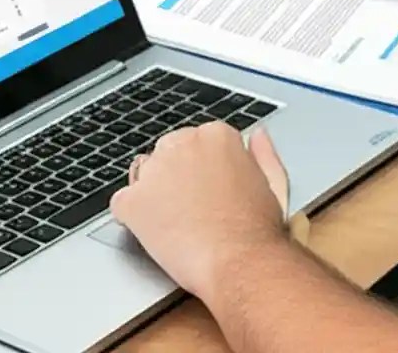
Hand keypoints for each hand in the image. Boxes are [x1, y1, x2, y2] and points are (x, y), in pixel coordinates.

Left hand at [110, 123, 290, 300]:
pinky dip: (134, 218)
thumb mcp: (273, 182)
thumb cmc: (258, 231)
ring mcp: (153, 171)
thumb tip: (257, 135)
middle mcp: (181, 144)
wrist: (239, 262)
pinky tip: (158, 234)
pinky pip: (123, 203)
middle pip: (167, 154)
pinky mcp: (133, 200)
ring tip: (177, 224)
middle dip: (175, 178)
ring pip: (143, 176)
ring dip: (154, 194)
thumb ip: (262, 153)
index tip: (209, 192)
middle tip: (193, 211)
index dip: (202, 171)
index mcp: (215, 136)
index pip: (196, 143)